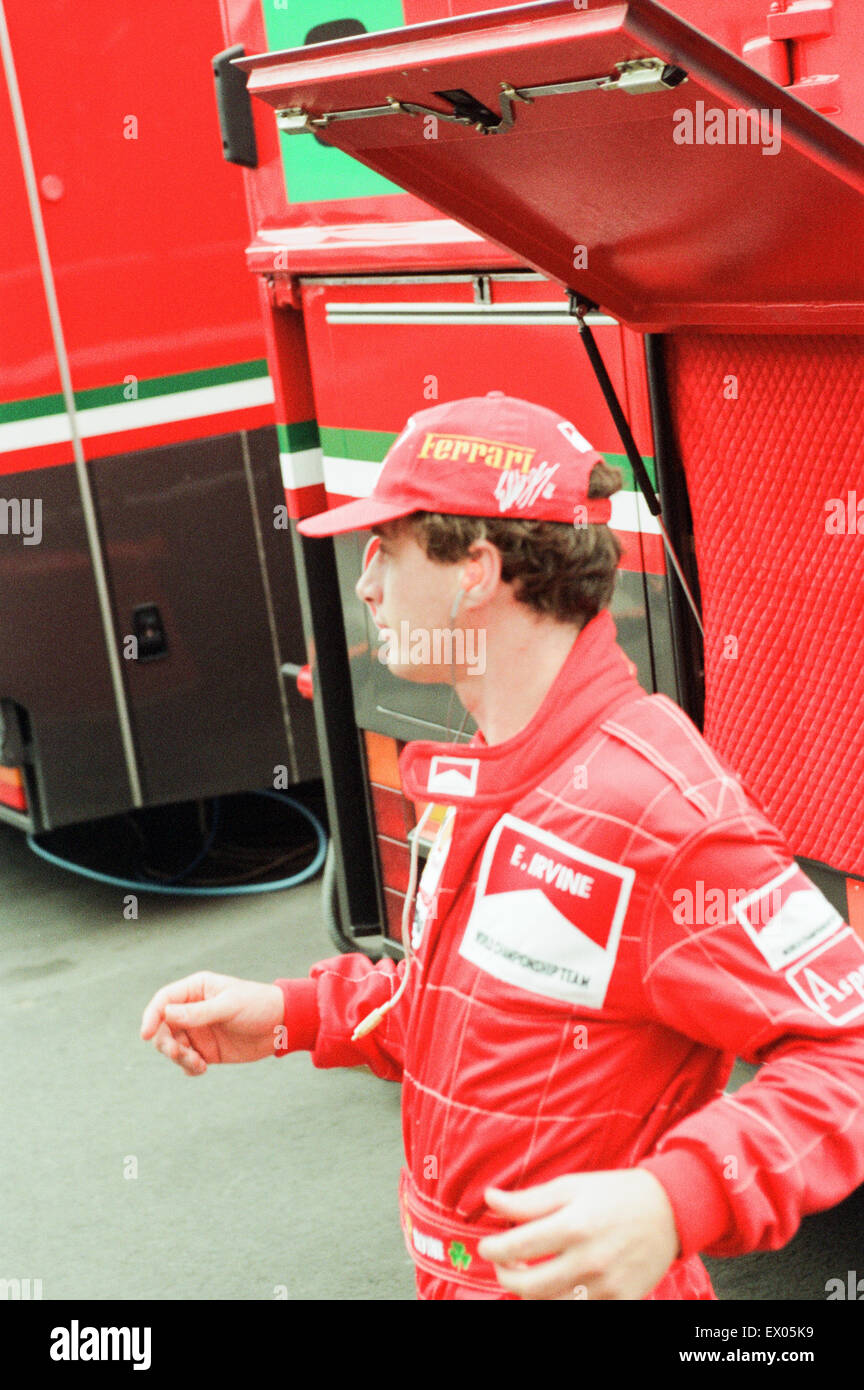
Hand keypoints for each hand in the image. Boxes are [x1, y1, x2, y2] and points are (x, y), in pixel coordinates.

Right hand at [140, 971, 284, 1074]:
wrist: (282, 1025)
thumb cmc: (258, 1005)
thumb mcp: (229, 1006)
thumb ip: (198, 1012)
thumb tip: (166, 1014)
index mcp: (196, 990)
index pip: (164, 1001)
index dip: (151, 1016)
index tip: (145, 1035)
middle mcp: (192, 1010)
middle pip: (162, 1027)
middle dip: (165, 1042)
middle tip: (179, 1053)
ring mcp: (198, 1031)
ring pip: (172, 1047)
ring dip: (178, 1057)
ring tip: (197, 1063)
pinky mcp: (206, 1051)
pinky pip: (186, 1062)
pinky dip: (188, 1067)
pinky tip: (202, 1069)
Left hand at [477, 1168, 680, 1299]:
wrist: (670, 1211)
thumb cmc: (615, 1194)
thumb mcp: (571, 1186)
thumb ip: (529, 1200)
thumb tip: (490, 1198)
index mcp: (574, 1225)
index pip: (518, 1247)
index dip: (493, 1250)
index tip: (486, 1247)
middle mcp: (589, 1259)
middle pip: (529, 1286)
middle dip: (506, 1277)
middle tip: (505, 1264)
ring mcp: (607, 1286)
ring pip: (551, 1306)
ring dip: (532, 1293)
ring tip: (530, 1275)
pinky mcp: (622, 1301)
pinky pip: (583, 1313)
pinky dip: (563, 1302)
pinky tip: (559, 1286)